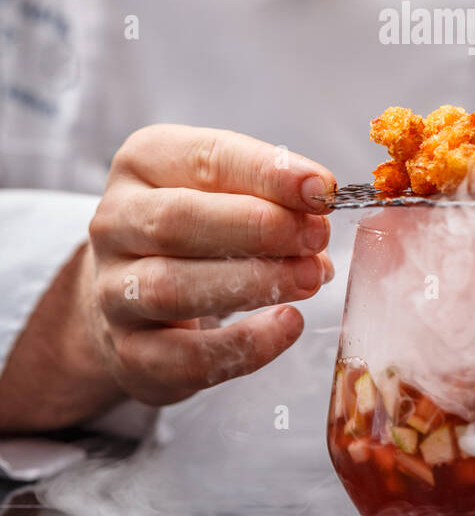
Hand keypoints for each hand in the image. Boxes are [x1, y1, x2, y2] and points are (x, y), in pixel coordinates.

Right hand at [83, 124, 336, 406]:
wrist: (137, 296)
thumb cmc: (196, 229)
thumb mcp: (226, 191)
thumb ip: (269, 195)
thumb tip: (317, 215)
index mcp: (142, 163)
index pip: (204, 159)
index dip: (268, 173)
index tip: (321, 188)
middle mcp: (115, 223)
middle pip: (177, 221)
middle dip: (258, 228)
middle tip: (317, 236)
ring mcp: (112, 292)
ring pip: (172, 287)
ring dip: (253, 282)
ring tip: (310, 277)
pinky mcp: (129, 354)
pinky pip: (184, 357)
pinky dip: (243, 344)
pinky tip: (287, 324)